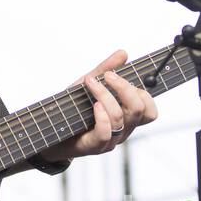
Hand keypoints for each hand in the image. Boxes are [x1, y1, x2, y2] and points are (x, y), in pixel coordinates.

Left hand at [40, 49, 157, 160]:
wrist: (50, 130)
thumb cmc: (73, 109)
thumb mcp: (88, 85)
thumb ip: (105, 70)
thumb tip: (123, 53)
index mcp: (126, 117)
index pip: (150, 111)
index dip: (143, 93)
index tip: (120, 76)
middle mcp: (123, 130)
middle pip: (140, 110)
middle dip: (125, 88)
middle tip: (108, 75)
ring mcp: (110, 140)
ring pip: (120, 118)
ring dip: (106, 95)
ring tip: (91, 83)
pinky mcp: (94, 146)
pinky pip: (106, 133)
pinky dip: (101, 116)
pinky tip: (94, 105)